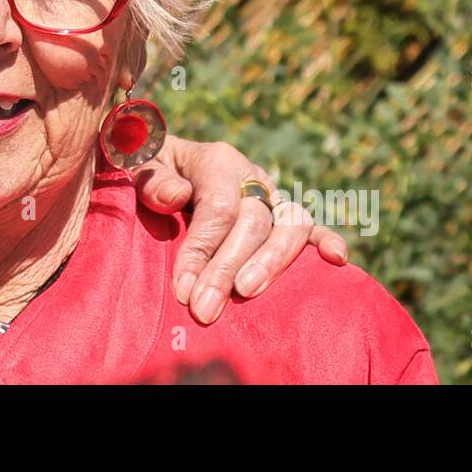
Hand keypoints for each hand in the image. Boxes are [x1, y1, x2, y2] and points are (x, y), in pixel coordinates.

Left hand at [132, 135, 348, 324]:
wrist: (158, 164)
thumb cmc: (144, 171)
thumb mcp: (135, 165)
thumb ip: (149, 178)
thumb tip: (176, 197)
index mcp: (216, 161)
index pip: (220, 207)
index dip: (202, 251)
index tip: (183, 291)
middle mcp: (250, 176)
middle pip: (254, 222)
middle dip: (228, 269)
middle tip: (205, 309)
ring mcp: (270, 196)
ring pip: (290, 225)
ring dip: (272, 263)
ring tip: (247, 294)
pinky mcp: (282, 216)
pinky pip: (310, 228)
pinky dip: (326, 242)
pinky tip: (336, 261)